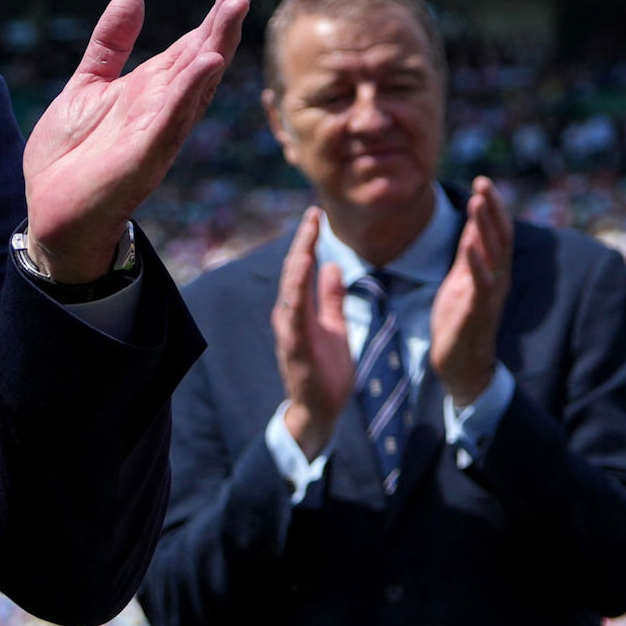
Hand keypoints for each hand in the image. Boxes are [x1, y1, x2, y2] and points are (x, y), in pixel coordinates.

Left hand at [21, 0, 260, 281]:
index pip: (193, 42)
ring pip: (196, 84)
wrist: (50, 216)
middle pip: (203, 56)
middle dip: (225, 20)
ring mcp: (158, 132)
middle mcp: (164, 107)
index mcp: (152, 88)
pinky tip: (207, 64)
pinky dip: (190, 92)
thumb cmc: (71, 158)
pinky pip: (172, 121)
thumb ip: (110, 44)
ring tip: (234, 9)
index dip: (219, 11)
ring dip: (216, 47)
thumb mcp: (87, 86)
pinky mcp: (144, 159)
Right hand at [271, 229, 352, 459]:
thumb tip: (332, 265)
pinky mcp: (295, 352)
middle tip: (312, 214)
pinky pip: (294, 321)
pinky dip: (296, 298)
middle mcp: (290, 317)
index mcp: (301, 310)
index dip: (308, 241)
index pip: (303, 268)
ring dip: (297, 266)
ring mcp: (290, 334)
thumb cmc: (325, 370)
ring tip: (306, 239)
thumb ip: (332, 298)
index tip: (316, 214)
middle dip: (302, 243)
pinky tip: (302, 279)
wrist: (320, 412)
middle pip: (294, 273)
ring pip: (290, 293)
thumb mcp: (335, 326)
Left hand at [431, 179, 513, 409]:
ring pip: (494, 255)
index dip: (493, 206)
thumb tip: (476, 220)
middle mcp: (498, 278)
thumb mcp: (463, 278)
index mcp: (494, 269)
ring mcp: (490, 294)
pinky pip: (480, 283)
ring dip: (486, 227)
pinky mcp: (478, 311)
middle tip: (484, 183)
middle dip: (493, 208)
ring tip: (478, 202)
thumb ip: (471, 251)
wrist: (461, 365)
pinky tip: (469, 243)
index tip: (483, 181)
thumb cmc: (461, 320)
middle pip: (500, 237)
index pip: (498, 231)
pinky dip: (477, 261)